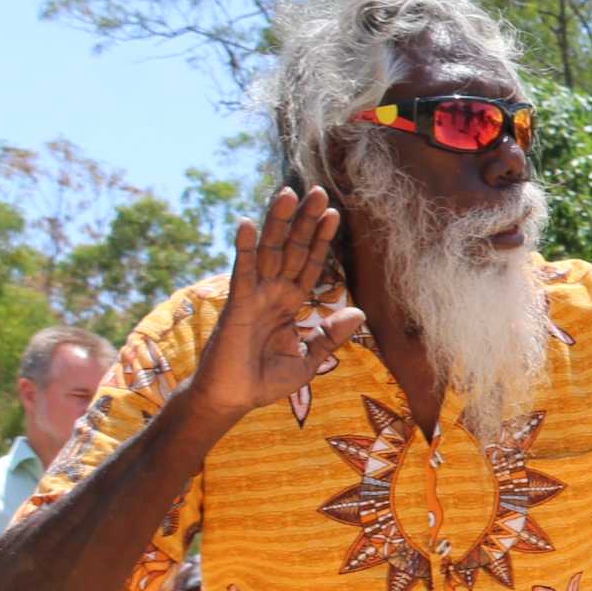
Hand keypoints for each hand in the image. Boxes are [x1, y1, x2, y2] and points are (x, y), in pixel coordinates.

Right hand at [191, 188, 364, 420]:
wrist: (233, 400)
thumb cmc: (264, 381)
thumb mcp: (308, 359)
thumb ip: (329, 335)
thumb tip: (358, 312)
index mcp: (290, 304)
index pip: (310, 264)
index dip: (321, 240)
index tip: (334, 214)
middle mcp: (273, 293)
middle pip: (292, 249)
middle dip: (304, 221)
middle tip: (318, 190)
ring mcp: (254, 296)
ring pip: (269, 251)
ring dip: (278, 222)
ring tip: (288, 192)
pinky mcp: (237, 305)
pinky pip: (242, 272)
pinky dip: (244, 248)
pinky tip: (246, 224)